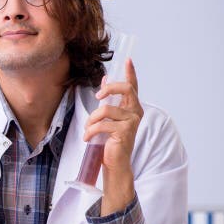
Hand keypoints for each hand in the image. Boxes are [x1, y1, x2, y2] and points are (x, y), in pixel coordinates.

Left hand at [83, 58, 143, 213]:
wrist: (114, 163)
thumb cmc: (111, 141)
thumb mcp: (108, 118)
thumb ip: (109, 101)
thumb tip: (105, 79)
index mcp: (132, 108)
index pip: (133, 87)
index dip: (131, 73)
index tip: (128, 60)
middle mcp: (135, 112)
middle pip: (126, 89)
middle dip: (109, 88)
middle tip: (97, 96)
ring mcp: (131, 122)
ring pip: (105, 109)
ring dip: (91, 120)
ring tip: (88, 130)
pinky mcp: (124, 132)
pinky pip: (101, 124)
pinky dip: (90, 131)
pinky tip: (88, 138)